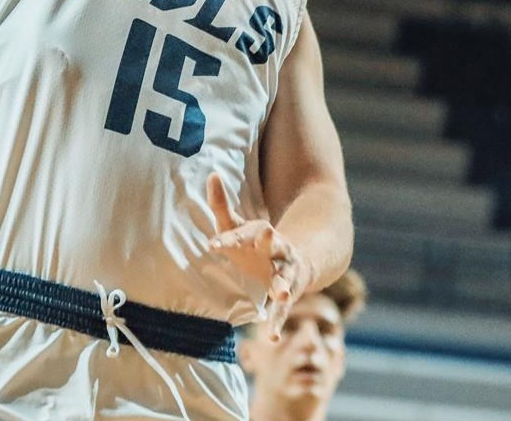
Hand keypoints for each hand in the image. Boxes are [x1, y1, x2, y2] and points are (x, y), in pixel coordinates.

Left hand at [205, 176, 315, 340]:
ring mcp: (285, 271)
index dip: (229, 237)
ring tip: (283, 294)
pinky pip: (283, 308)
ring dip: (283, 285)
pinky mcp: (289, 292)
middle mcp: (276, 249)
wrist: (298, 258)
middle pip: (272, 243)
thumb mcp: (238, 224)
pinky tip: (271, 337)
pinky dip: (277, 322)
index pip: (243, 232)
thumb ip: (221, 204)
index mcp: (259, 233)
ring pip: (285, 277)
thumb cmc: (256, 243)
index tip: (212, 245)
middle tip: (266, 234)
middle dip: (269, 240)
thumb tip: (211, 173)